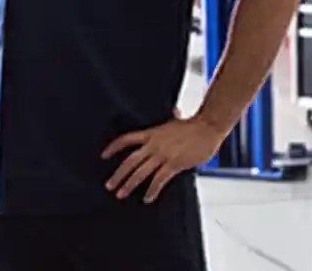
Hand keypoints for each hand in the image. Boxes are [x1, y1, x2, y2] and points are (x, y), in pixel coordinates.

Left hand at [101, 115, 226, 203]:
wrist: (207, 127)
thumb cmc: (194, 125)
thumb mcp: (174, 121)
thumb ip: (170, 121)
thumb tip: (175, 113)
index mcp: (151, 133)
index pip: (126, 139)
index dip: (113, 147)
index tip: (103, 155)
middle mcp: (153, 145)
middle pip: (130, 161)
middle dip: (118, 174)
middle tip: (109, 186)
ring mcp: (163, 155)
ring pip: (141, 172)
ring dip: (129, 184)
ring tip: (121, 194)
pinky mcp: (174, 164)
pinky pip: (159, 180)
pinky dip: (152, 190)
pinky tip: (147, 198)